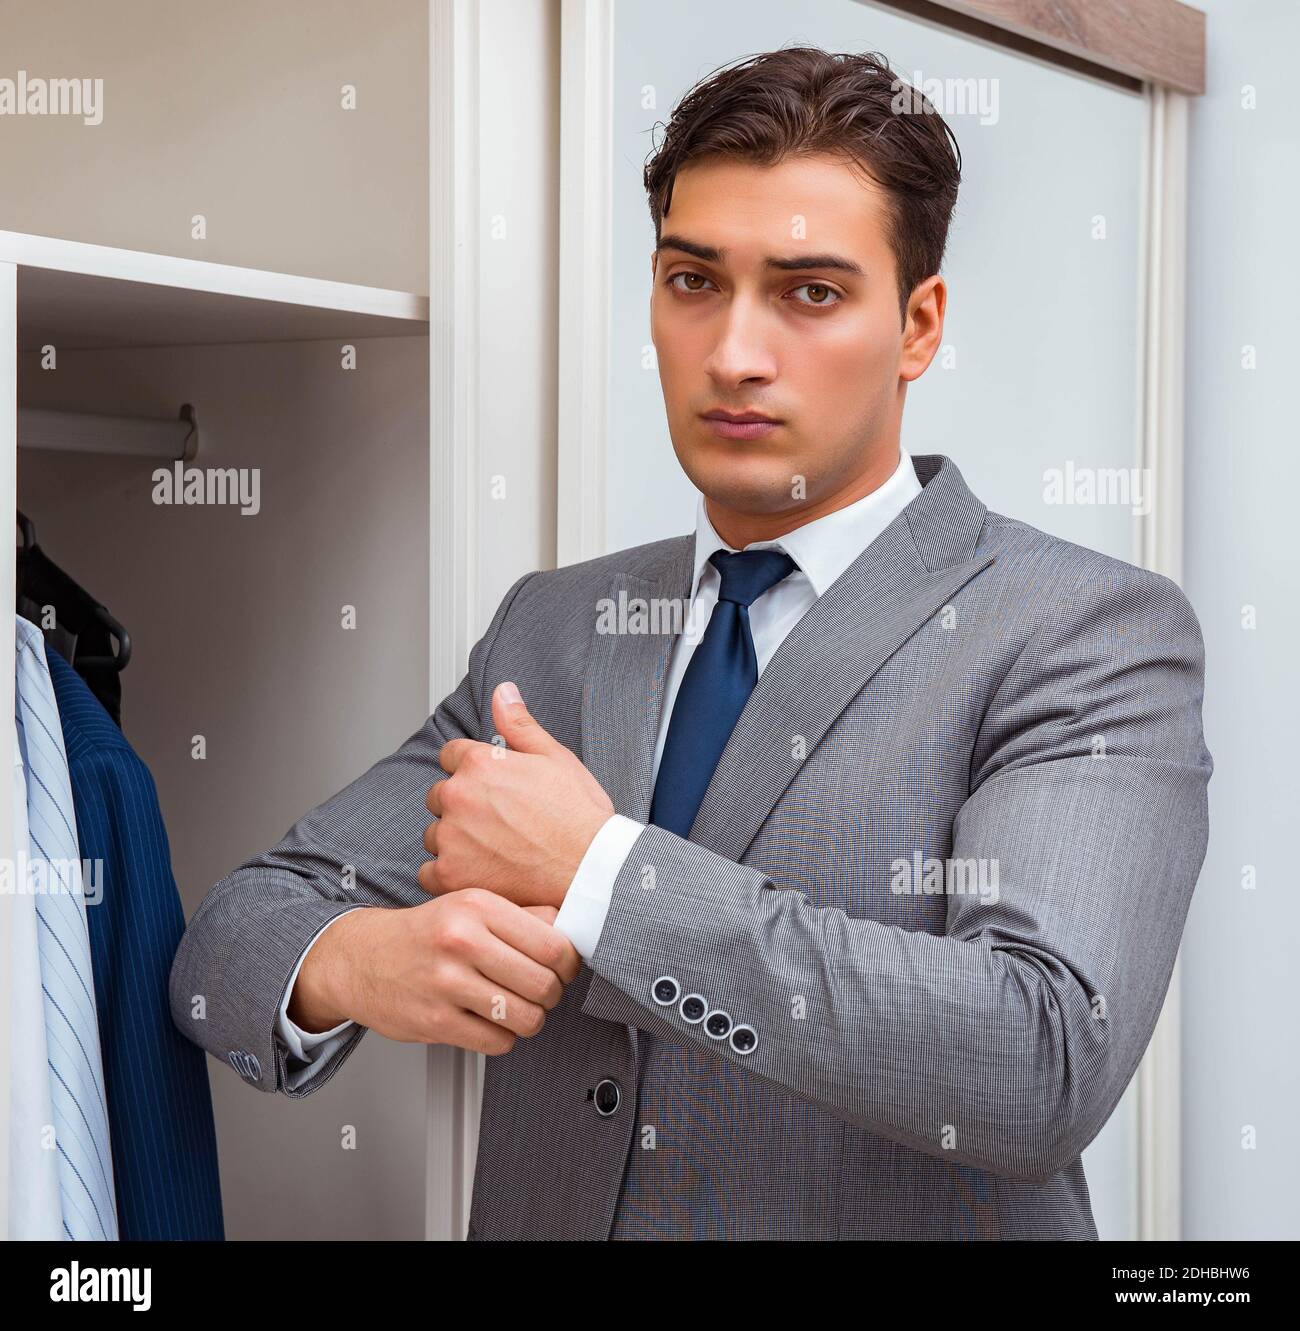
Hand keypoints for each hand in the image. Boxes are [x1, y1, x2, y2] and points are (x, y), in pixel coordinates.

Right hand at [287, 891, 580, 1055]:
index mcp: (477, 906)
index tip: (563, 968)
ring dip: (529, 1019)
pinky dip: (502, 1037)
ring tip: (516, 1008)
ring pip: (526, 1017)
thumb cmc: (424, 933)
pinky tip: (489, 1021)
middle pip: (544, 984)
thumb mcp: (469, 906)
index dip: (569, 963)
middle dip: (551, 994)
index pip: (554, 944)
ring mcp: (447, 983)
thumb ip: (521, 916)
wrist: (359, 959)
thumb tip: (572, 930)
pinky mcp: (435, 1022)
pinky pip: (497, 1042)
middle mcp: (462, 941)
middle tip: (541, 991)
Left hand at [419, 681, 614, 908]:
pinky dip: (450, 875)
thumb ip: (519, 724)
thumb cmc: (579, 815)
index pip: (450, 756)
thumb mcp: (555, 757)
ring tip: (494, 850)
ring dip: (455, 841)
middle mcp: (458, 796)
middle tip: (499, 822)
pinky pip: (429, 873)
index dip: (472, 770)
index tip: (492, 788)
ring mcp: (451, 837)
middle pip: (439, 796)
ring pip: (435, 834)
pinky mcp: (450, 874)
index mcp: (479, 763)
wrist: (591, 869)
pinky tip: (480, 874)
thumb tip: (502, 692)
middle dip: (462, 805)